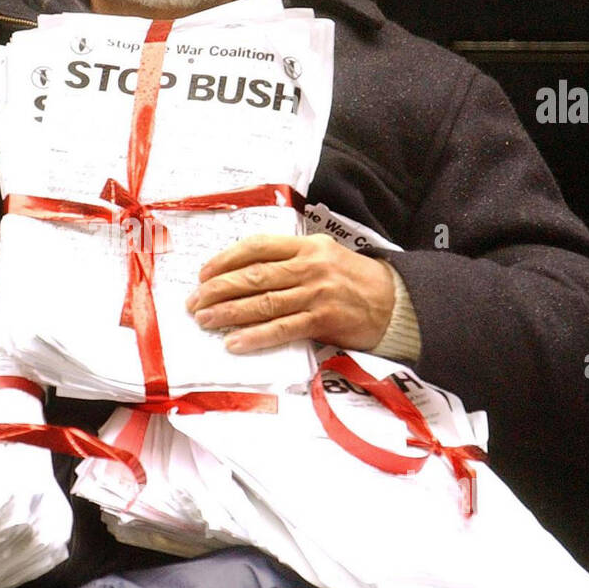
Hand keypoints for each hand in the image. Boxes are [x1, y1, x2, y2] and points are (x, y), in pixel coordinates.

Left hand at [185, 233, 395, 353]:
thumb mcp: (325, 256)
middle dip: (218, 289)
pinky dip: (255, 336)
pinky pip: (281, 328)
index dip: (225, 259)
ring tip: (205, 320)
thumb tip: (244, 273)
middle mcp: (309, 266)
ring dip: (228, 312)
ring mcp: (316, 293)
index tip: (203, 273)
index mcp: (307, 246)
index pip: (257, 246)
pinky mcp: (323, 320)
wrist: (394, 302)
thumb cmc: (354, 281)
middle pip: (254, 275)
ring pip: (263, 302)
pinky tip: (234, 342)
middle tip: (194, 302)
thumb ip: (291, 259)